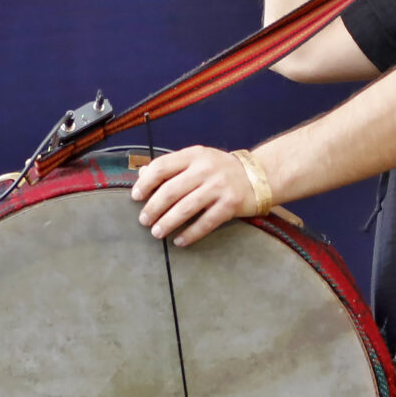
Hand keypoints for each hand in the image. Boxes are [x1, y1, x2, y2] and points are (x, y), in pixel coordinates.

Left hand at [132, 146, 262, 246]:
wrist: (260, 175)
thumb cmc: (220, 169)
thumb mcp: (197, 160)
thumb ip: (171, 166)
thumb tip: (141, 175)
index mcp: (193, 155)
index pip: (162, 167)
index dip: (145, 183)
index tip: (136, 197)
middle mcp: (205, 169)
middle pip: (171, 190)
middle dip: (153, 207)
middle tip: (143, 220)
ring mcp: (219, 187)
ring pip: (186, 208)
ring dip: (167, 222)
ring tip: (156, 232)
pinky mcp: (231, 204)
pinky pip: (206, 223)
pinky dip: (190, 234)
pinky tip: (179, 241)